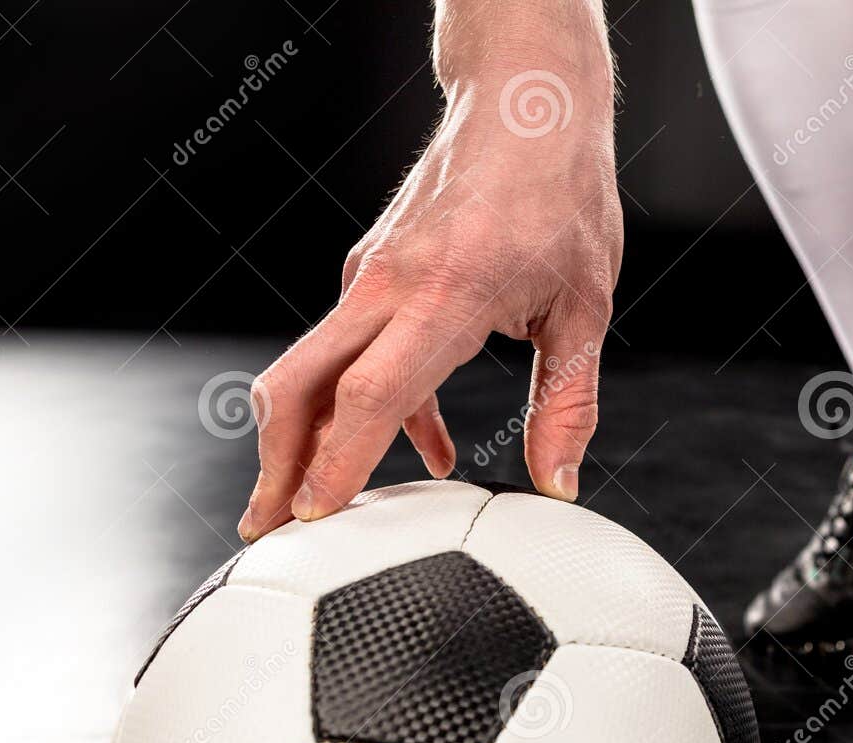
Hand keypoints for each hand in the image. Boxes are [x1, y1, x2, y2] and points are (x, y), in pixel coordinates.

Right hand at [239, 0, 620, 541]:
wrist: (529, 103)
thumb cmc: (564, 194)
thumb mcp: (585, 307)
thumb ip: (568, 404)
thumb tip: (557, 482)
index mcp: (446, 294)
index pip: (371, 393)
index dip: (336, 461)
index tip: (311, 517)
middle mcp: (391, 283)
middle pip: (303, 383)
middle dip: (277, 463)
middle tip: (267, 529)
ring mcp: (373, 274)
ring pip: (311, 365)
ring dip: (302, 438)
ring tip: (305, 504)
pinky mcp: (375, 269)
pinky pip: (351, 348)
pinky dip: (361, 402)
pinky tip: (415, 445)